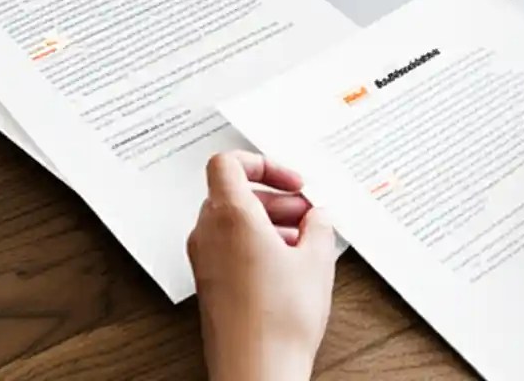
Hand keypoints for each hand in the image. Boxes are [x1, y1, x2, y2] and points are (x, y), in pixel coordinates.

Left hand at [188, 151, 336, 380]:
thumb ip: (319, 225)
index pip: (228, 163)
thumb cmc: (279, 320)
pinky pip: (228, 247)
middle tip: (307, 213)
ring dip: (267, 221)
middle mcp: (208, 233)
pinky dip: (255, 244)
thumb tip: (318, 217)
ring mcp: (204, 259)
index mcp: (230, 215)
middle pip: (234, 193)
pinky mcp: (209, 283)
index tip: (292, 182)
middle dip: (274, 197)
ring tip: (304, 241)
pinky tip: (287, 265)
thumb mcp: (316, 260)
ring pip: (232, 221)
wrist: (256, 370)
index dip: (262, 163)